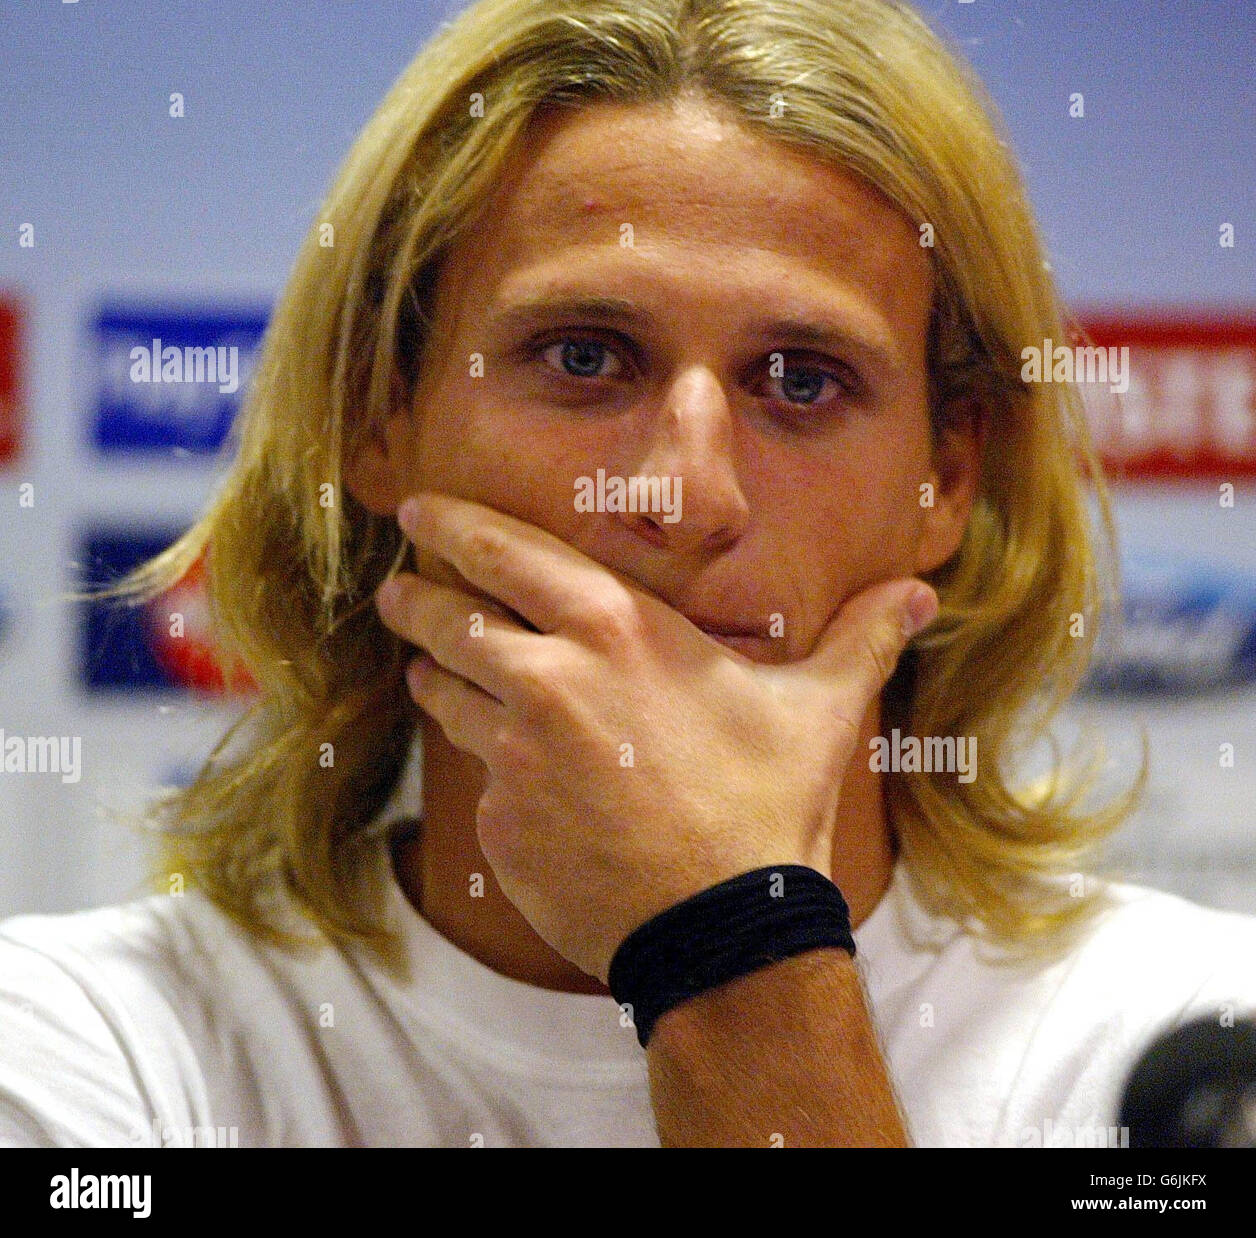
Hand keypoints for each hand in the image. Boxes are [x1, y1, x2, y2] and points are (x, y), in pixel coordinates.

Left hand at [375, 492, 936, 982]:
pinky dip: (485, 764)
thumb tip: (920, 594)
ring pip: (447, 693)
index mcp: (617, 629)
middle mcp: (550, 678)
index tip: (420, 512)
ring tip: (427, 667)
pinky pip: (478, 777)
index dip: (454, 525)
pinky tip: (505, 771)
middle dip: (416, 595)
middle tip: (398, 586)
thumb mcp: (821, 711)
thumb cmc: (769, 805)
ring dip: (433, 672)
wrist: (725, 927)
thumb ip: (861, 640)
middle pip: (449, 617)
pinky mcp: (500, 821)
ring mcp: (515, 753)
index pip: (507, 552)